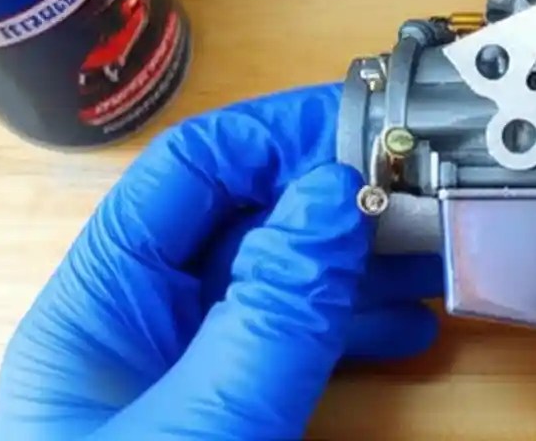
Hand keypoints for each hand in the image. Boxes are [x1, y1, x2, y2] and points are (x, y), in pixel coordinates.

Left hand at [0, 85, 441, 439]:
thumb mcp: (204, 422)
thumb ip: (271, 308)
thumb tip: (330, 195)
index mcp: (102, 306)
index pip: (188, 175)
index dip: (273, 136)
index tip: (360, 126)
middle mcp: (144, 324)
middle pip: (248, 220)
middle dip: (336, 199)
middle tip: (419, 191)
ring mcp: (193, 366)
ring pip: (285, 279)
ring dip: (360, 260)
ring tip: (433, 256)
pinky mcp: (234, 407)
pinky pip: (298, 339)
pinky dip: (357, 324)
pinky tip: (406, 328)